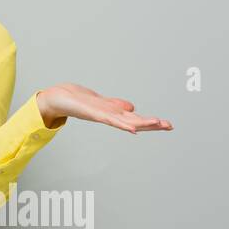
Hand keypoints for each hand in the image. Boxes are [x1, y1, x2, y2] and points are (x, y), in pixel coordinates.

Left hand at [36, 83, 172, 133]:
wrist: (59, 99)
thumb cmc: (78, 101)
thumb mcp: (101, 102)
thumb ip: (116, 105)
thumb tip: (131, 108)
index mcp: (113, 113)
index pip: (135, 118)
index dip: (150, 122)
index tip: (167, 124)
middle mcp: (110, 116)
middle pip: (135, 121)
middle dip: (152, 124)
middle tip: (170, 126)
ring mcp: (103, 115)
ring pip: (126, 120)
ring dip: (142, 123)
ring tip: (157, 123)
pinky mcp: (93, 113)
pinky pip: (110, 119)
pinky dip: (121, 124)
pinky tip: (132, 129)